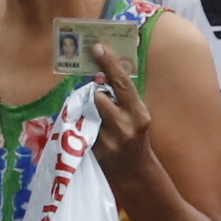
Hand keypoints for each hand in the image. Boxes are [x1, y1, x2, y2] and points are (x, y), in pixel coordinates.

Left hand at [81, 42, 155, 177]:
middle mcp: (125, 125)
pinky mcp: (95, 150)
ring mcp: (109, 140)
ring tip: (99, 120)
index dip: (109, 64)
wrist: (135, 173)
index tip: (97, 47)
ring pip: (88, 111)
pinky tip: (93, 132)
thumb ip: (123, 99)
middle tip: (100, 101)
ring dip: (88, 110)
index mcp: (139, 114)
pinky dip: (84, 125)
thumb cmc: (136, 139)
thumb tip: (102, 75)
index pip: (123, 83)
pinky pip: (82, 127)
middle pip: (98, 96)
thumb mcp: (137, 116)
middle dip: (96, 95)